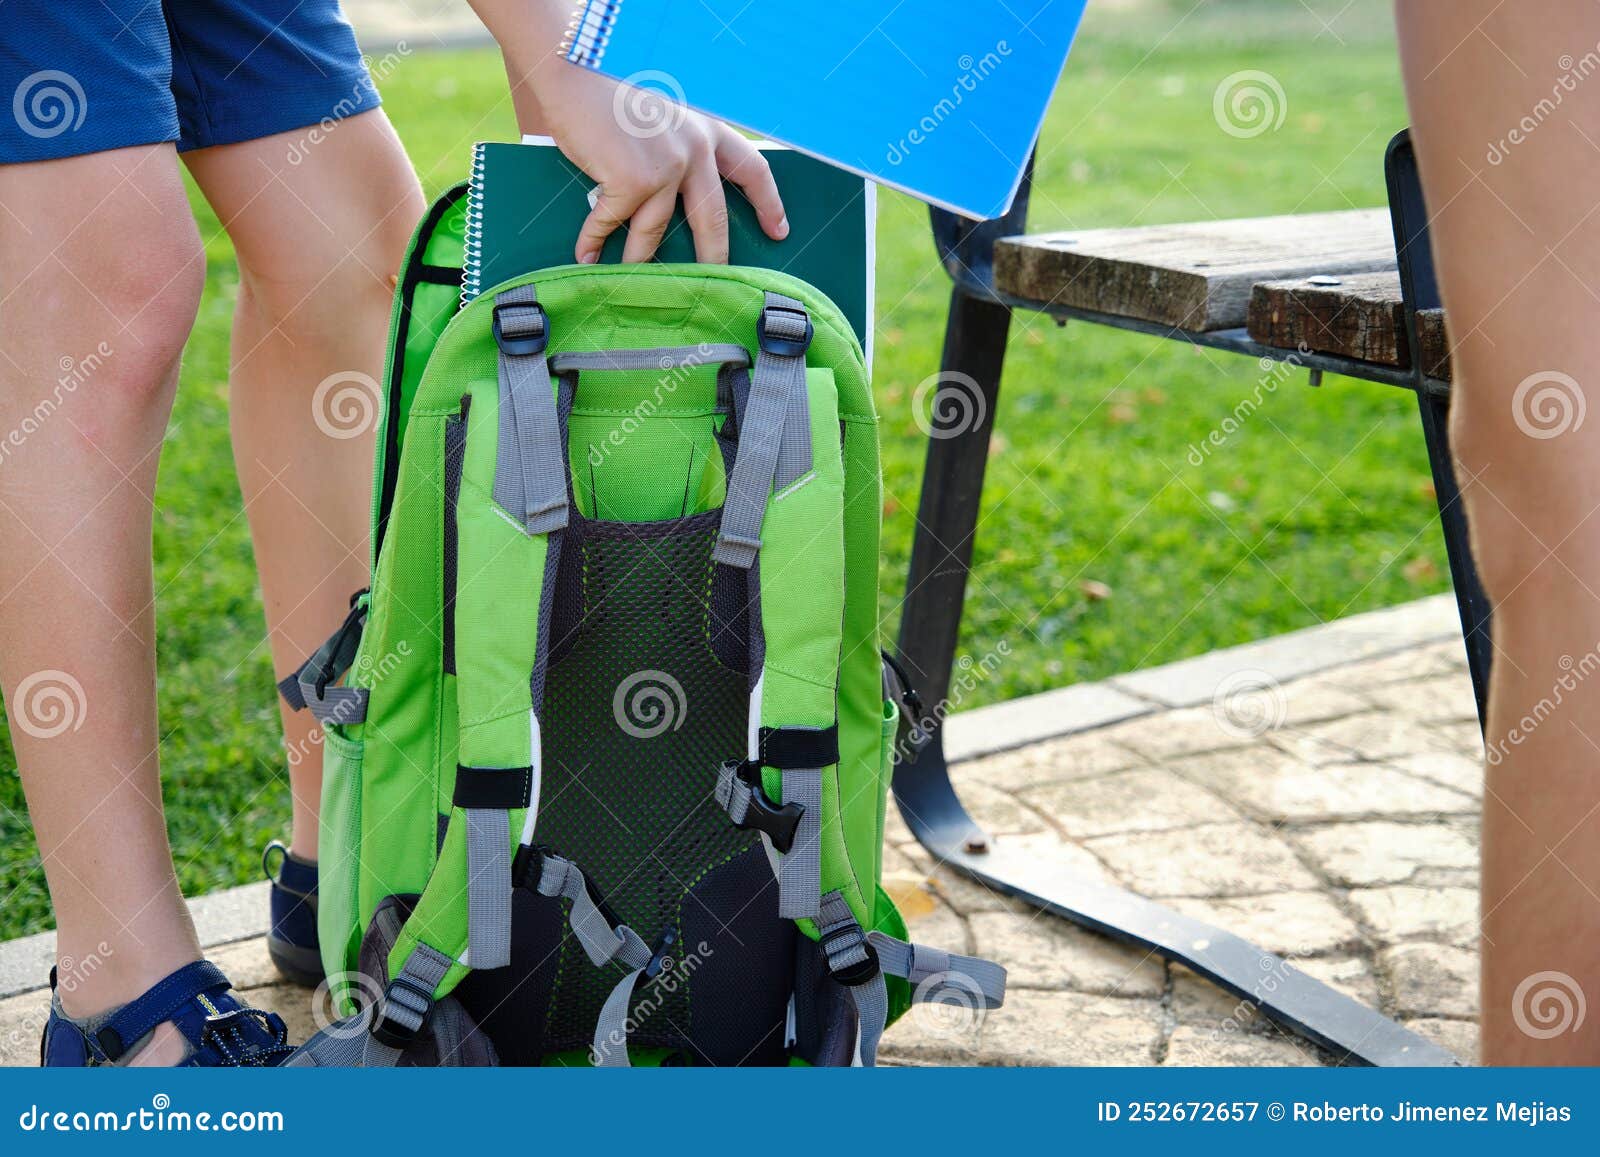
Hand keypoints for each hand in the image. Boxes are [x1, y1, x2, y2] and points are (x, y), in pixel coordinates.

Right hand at [532, 65, 788, 263]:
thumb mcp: (663, 115)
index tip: (778, 231)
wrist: (578, 72)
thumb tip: (672, 196)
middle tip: (714, 283)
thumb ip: (676, 147)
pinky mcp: (632, 182)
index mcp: (707, 130)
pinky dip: (593, 242)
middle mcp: (694, 150)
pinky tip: (586, 257)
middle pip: (712, 219)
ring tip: (634, 278)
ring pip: (656, 231)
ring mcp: (666, 168)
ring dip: (640, 258)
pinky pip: (612, 223)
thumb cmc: (613, 90)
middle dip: (713, 256)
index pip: (752, 169)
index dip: (768, 203)